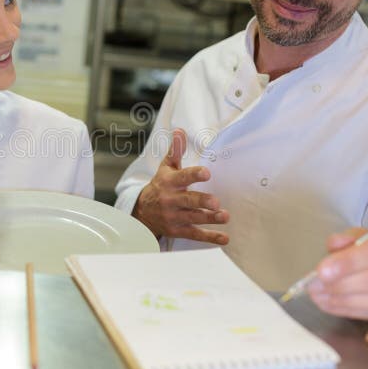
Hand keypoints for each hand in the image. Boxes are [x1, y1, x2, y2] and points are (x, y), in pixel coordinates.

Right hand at [133, 129, 228, 243]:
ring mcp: (174, 217)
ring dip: (209, 219)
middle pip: (188, 201)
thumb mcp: (166, 167)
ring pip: (193, 218)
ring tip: (225, 216)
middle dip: (202, 202)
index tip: (206, 173)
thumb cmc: (160, 185)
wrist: (142, 211)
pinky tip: (224, 238)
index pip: (182, 177)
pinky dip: (210, 238)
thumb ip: (175, 150)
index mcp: (169, 182)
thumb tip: (180, 130)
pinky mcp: (177, 230)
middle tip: (216, 202)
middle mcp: (171, 200)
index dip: (194, 175)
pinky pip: (194, 235)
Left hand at [308, 227, 367, 323]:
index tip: (321, 271)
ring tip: (318, 296)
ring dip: (342, 301)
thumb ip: (346, 238)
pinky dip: (348, 311)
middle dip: (341, 285)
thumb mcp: (359, 235)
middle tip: (314, 286)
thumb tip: (335, 244)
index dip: (348, 263)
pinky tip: (330, 304)